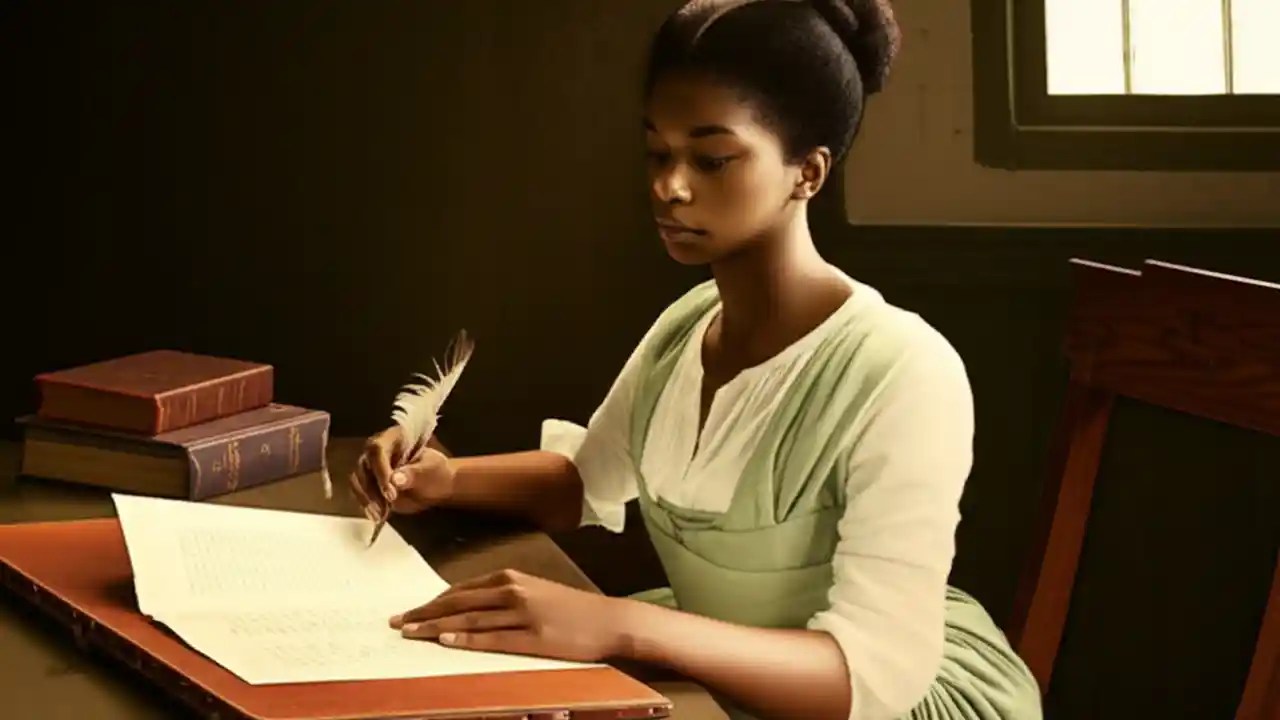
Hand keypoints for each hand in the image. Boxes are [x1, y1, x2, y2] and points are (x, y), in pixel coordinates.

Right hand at [348, 425, 454, 519]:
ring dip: (367, 499)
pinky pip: (359, 492)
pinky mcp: (369, 484)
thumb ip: (414, 473)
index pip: (377, 450)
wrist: (436, 485)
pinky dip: (366, 505)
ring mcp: (370, 467)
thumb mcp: (431, 470)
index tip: (391, 493)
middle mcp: (376, 450)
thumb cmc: (435, 471)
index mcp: (393, 437)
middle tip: (386, 506)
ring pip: (357, 480)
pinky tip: (377, 516)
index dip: (381, 471)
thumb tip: (395, 479)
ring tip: (381, 514)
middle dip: (372, 488)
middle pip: (363, 466)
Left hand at [390, 569, 627, 662]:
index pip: (460, 590)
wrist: (607, 620)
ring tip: (410, 634)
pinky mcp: (532, 637)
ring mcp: (523, 613)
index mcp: (511, 578)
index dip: (431, 602)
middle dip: (423, 613)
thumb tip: (468, 607)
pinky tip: (446, 642)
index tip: (408, 611)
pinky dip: (467, 640)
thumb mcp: (535, 592)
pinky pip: (492, 638)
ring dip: (436, 627)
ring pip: (469, 620)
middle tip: (396, 622)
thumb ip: (503, 596)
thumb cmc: (571, 609)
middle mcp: (513, 591)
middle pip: (458, 603)